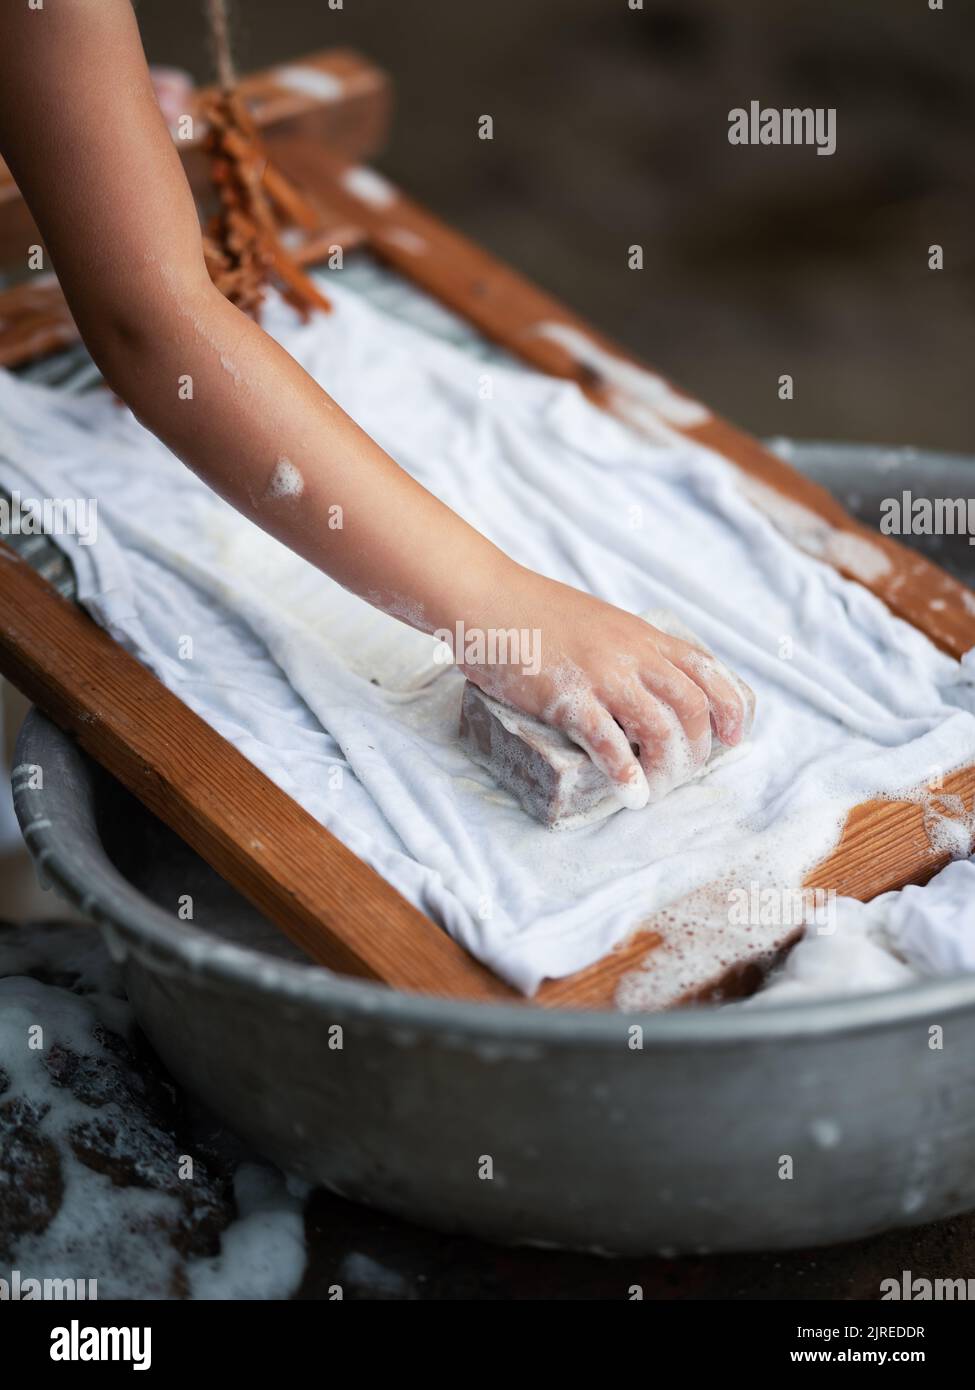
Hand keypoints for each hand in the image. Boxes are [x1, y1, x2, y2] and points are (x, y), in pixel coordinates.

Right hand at [459, 564, 754, 808]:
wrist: (487, 598)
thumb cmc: (534, 612)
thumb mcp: (599, 622)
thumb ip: (626, 649)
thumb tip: (644, 686)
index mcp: (642, 636)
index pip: (706, 671)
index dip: (730, 708)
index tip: (734, 736)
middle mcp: (632, 654)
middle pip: (692, 707)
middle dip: (699, 749)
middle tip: (685, 773)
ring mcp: (602, 677)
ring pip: (660, 730)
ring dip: (667, 768)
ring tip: (657, 790)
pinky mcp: (568, 699)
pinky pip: (610, 745)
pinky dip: (627, 776)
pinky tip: (631, 794)